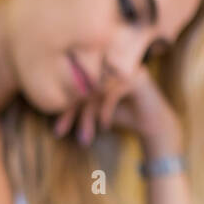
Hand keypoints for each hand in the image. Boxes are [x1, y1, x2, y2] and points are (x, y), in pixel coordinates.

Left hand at [54, 64, 181, 155]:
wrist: (153, 125)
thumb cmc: (122, 116)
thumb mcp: (95, 110)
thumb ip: (78, 104)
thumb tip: (50, 106)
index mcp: (98, 67)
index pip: (75, 85)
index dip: (64, 108)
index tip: (57, 131)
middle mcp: (110, 64)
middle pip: (82, 86)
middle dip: (71, 113)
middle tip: (61, 134)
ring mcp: (124, 68)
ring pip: (96, 91)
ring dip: (87, 117)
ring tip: (84, 139)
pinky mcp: (137, 77)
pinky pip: (112, 92)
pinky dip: (105, 111)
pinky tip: (104, 126)